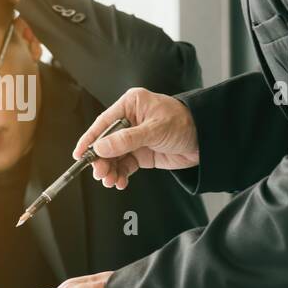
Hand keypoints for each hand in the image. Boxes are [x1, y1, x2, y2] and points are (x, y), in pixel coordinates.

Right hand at [74, 87, 199, 189]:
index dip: (89, 139)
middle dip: (101, 160)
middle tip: (100, 173)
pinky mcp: (141, 153)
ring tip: (111, 181)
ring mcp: (134, 138)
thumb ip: (127, 140)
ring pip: (113, 156)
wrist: (207, 139)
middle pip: (105, 143)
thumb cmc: (184, 123)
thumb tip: (100, 148)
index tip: (79, 154)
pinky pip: (124, 165)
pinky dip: (120, 175)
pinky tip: (120, 182)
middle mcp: (129, 120)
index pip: (103, 123)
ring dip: (110, 170)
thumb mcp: (154, 130)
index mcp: (130, 105)